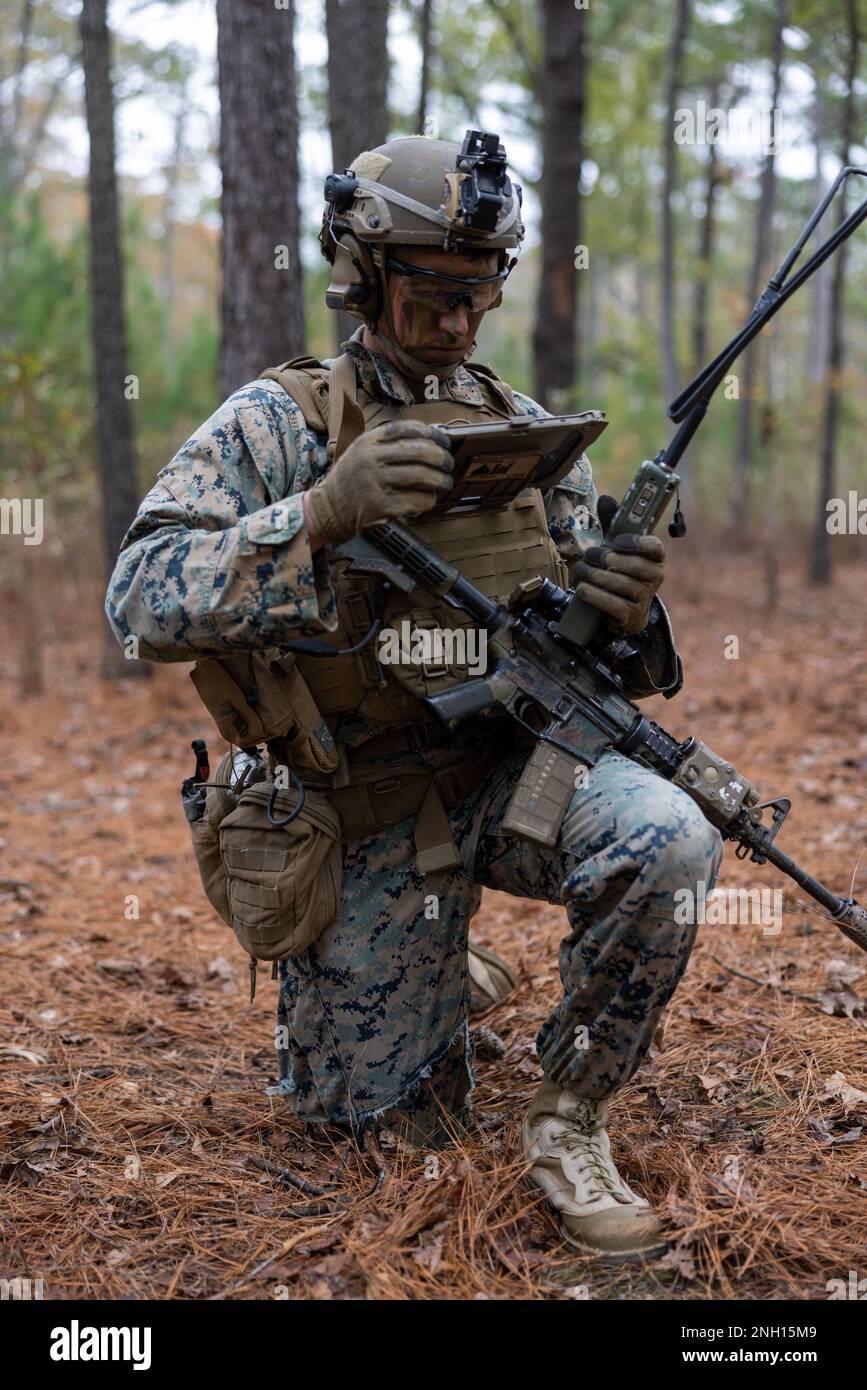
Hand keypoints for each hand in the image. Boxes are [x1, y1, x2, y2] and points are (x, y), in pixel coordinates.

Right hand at [305, 420, 453, 544]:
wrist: (329, 507)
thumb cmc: (353, 477)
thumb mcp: (363, 450)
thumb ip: (389, 443)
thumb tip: (431, 440)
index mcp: (369, 441)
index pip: (408, 429)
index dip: (432, 434)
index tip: (445, 442)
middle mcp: (371, 458)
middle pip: (419, 451)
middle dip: (441, 457)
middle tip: (449, 464)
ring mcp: (374, 482)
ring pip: (420, 476)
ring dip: (440, 480)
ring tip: (446, 483)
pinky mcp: (378, 506)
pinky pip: (414, 501)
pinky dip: (428, 500)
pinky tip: (430, 500)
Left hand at [571, 533, 665, 634]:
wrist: (628, 612)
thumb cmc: (623, 577)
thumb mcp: (626, 558)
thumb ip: (619, 546)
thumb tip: (601, 541)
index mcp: (656, 560)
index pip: (654, 547)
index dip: (635, 542)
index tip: (615, 542)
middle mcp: (655, 579)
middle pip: (635, 565)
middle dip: (608, 557)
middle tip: (589, 554)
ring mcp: (645, 598)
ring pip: (622, 584)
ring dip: (596, 574)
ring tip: (581, 569)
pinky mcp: (632, 615)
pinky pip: (614, 604)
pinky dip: (595, 595)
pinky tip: (582, 588)